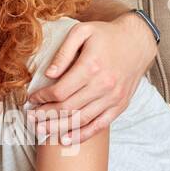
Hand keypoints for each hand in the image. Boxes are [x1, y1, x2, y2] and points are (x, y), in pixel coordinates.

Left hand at [25, 13, 155, 143]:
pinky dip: (82, 134)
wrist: (138, 41)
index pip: (60, 91)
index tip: (32, 99)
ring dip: (59, 127)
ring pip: (81, 119)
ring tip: (42, 130)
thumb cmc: (107, 35)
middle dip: (46, 115)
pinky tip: (66, 139)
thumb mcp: (82, 31)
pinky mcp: (120, 105)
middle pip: (68, 108)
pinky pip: (100, 125)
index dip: (42, 97)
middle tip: (31, 118)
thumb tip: (49, 74)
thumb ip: (63, 52)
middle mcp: (103, 85)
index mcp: (91, 66)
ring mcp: (113, 97)